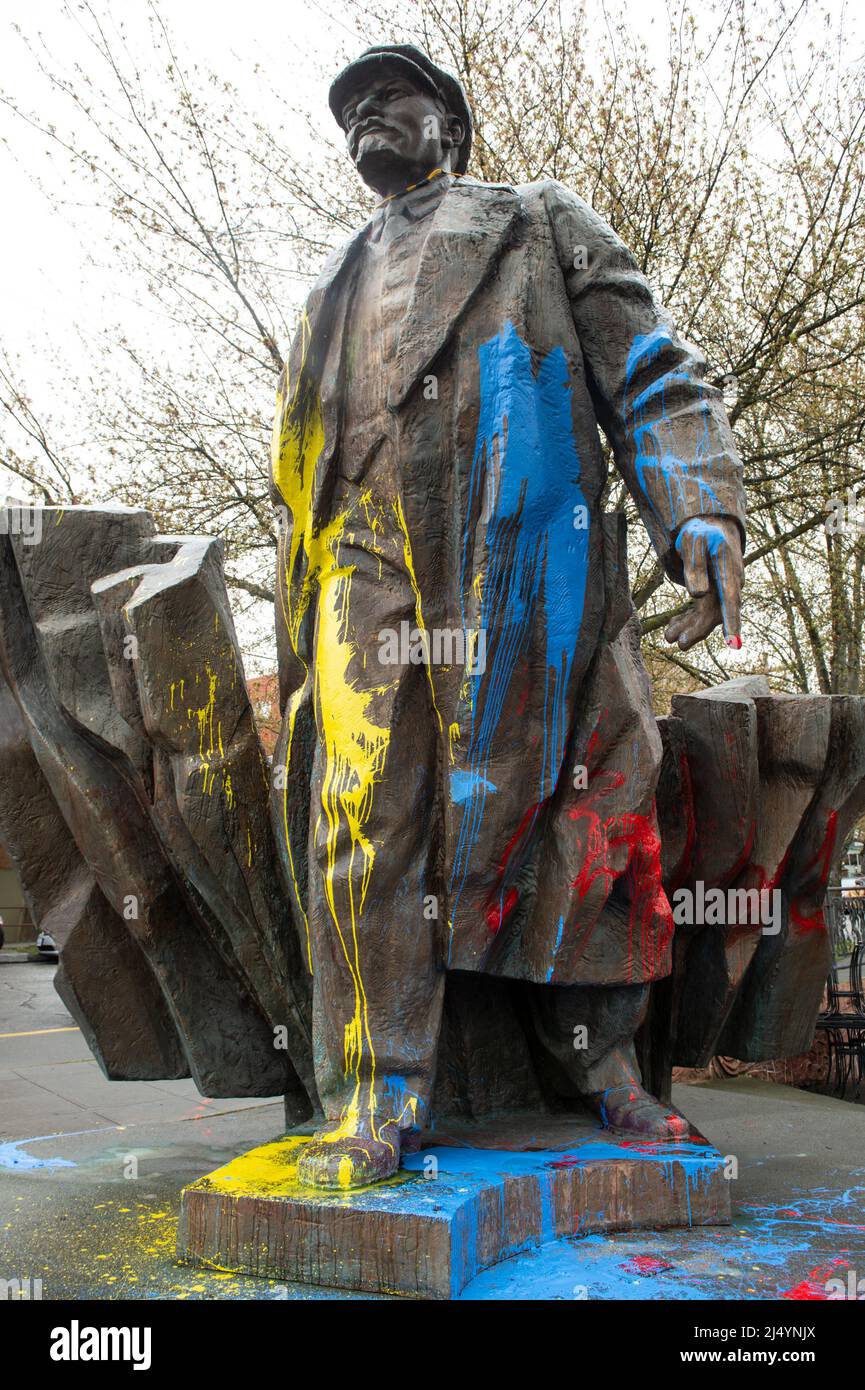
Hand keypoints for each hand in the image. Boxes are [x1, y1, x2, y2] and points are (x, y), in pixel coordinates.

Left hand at [664, 518, 742, 651]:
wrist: (709, 529)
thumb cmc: (700, 533)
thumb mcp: (693, 543)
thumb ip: (695, 566)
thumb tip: (698, 594)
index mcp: (728, 570)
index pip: (731, 599)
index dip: (731, 621)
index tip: (733, 643)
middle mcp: (730, 583)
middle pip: (717, 612)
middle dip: (698, 629)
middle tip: (679, 643)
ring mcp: (723, 590)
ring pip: (708, 615)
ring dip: (689, 627)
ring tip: (668, 637)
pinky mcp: (713, 594)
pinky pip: (701, 611)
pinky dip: (686, 619)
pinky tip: (671, 626)